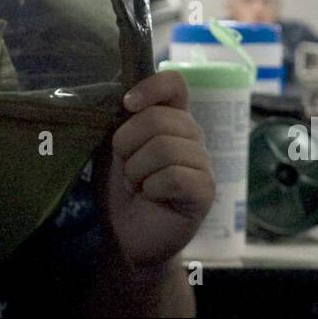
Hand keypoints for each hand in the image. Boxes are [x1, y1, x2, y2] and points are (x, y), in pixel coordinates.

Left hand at [105, 71, 213, 269]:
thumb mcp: (111, 148)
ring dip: (137, 171)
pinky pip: (175, 176)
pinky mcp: (205, 190)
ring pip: (165, 148)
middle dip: (128, 145)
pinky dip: (153, 188)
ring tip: (138, 186)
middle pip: (159, 118)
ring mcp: (203, 162)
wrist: (125, 235)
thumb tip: (122, 98)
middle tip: (126, 169)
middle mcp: (191, 135)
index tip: (127, 105)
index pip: (174, 83)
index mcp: (170, 118)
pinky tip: (152, 197)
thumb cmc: (120, 188)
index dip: (151, 87)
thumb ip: (119, 120)